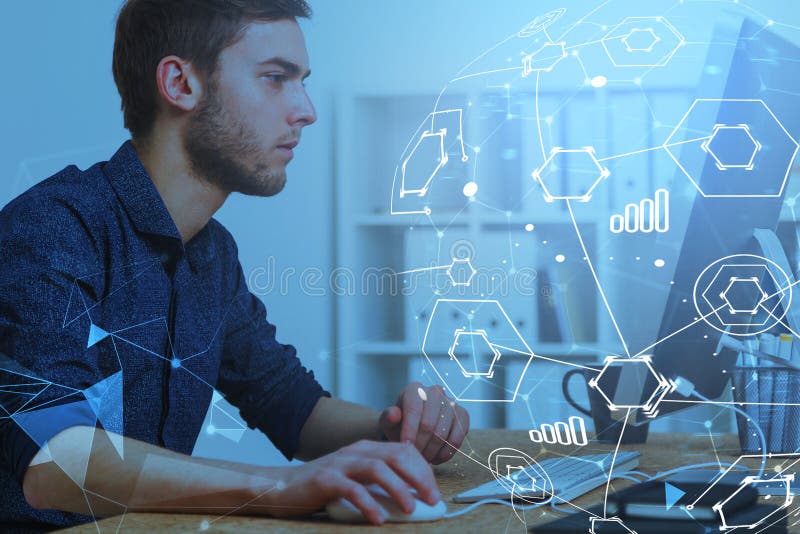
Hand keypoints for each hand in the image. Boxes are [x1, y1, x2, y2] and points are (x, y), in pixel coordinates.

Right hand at [265, 440, 438, 524]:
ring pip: (377, 468)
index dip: (423, 470)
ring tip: (409, 510)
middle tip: (431, 500)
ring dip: (398, 489)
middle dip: (418, 477)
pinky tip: (378, 519)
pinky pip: (352, 489)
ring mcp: (340, 463)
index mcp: (367, 449)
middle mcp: (356, 451)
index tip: (434, 492)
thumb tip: (414, 501)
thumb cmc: (325, 487)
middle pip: (396, 456)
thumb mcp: (357, 480)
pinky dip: (368, 504)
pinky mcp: (324, 479)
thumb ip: (380, 485)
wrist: (283, 486)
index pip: (404, 452)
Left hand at [379, 382, 469, 463]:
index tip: (405, 448)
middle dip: (419, 445)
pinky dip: (445, 453)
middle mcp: (435, 391)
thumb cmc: (399, 425)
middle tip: (413, 458)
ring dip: (431, 452)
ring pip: (442, 434)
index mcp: (414, 389)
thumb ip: (388, 418)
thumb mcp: (388, 422)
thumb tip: (393, 413)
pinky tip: (435, 458)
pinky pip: (457, 439)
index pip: (414, 410)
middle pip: (429, 424)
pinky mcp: (463, 416)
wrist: (414, 427)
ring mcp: (451, 402)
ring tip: (422, 459)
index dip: (409, 431)